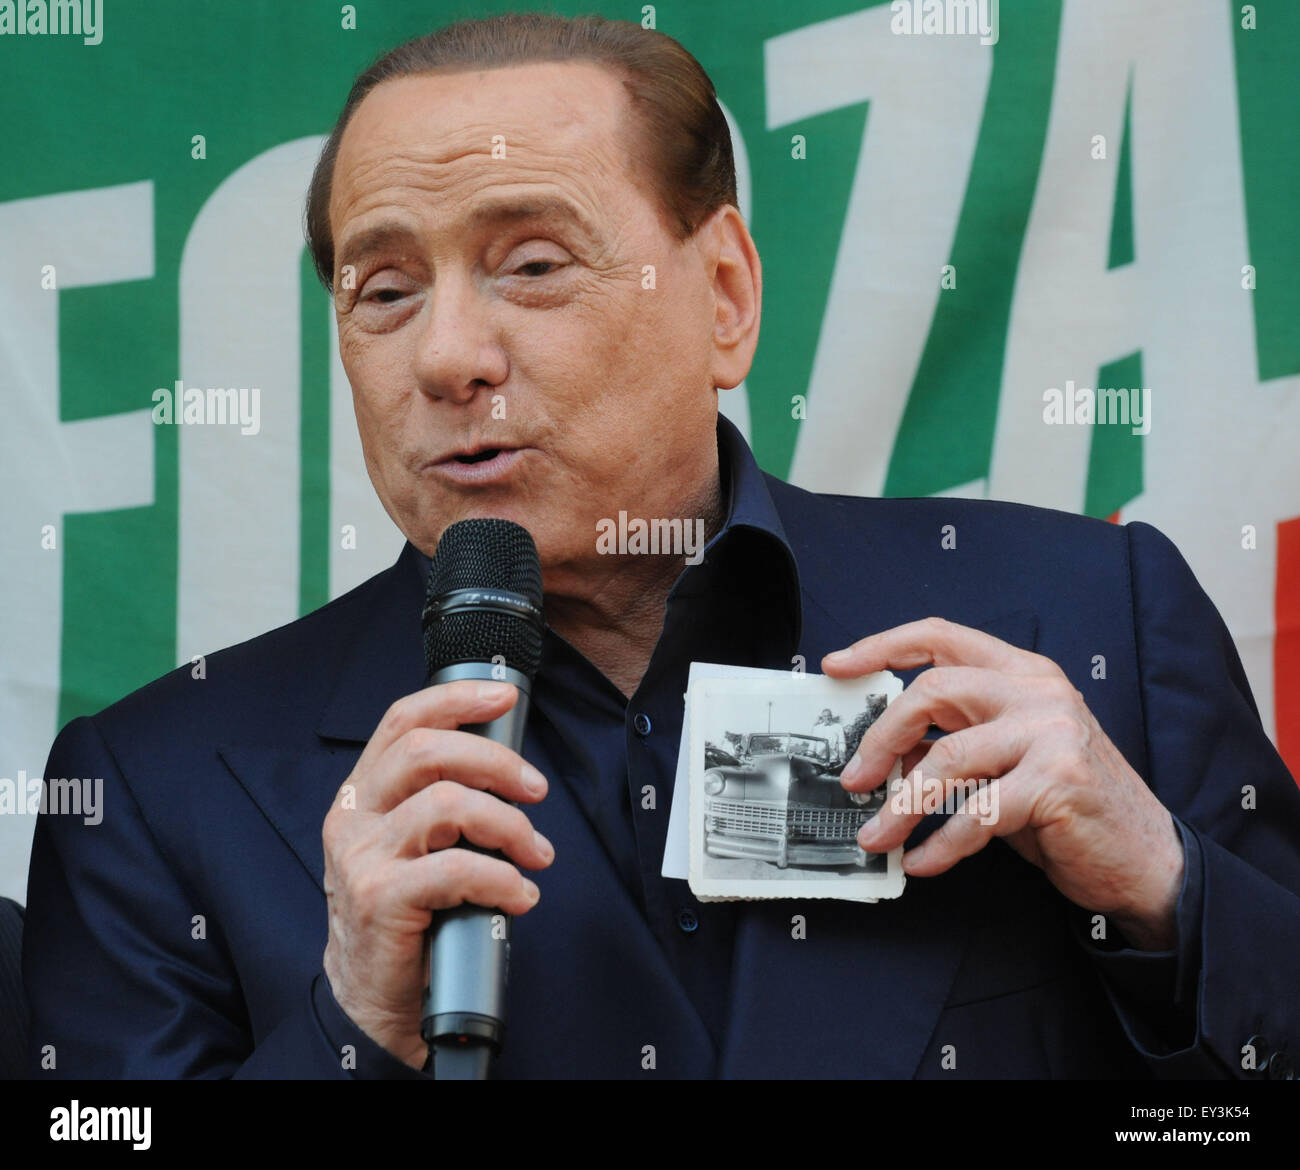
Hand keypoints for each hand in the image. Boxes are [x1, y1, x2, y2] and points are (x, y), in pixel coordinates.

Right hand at [321, 680, 553, 1068]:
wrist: (373, 1000)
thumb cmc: (408, 917)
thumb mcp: (416, 846)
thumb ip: (444, 803)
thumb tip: (511, 769)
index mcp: (363, 793)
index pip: (402, 721)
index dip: (456, 698)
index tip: (505, 696)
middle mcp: (353, 816)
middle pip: (426, 750)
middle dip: (496, 761)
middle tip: (536, 789)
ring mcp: (361, 857)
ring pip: (447, 804)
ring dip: (509, 825)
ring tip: (535, 855)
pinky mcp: (379, 899)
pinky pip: (455, 868)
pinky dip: (501, 878)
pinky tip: (519, 896)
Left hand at [823, 618, 1183, 950]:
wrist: (1146, 858)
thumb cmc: (1067, 806)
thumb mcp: (1004, 760)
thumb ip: (952, 743)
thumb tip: (882, 756)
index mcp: (1022, 673)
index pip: (940, 637)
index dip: (881, 646)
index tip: (837, 666)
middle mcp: (1038, 691)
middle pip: (932, 690)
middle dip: (881, 738)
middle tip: (855, 780)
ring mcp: (1051, 732)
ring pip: (947, 757)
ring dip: (901, 805)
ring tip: (878, 838)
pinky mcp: (1057, 781)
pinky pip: (975, 813)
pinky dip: (941, 844)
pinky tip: (924, 862)